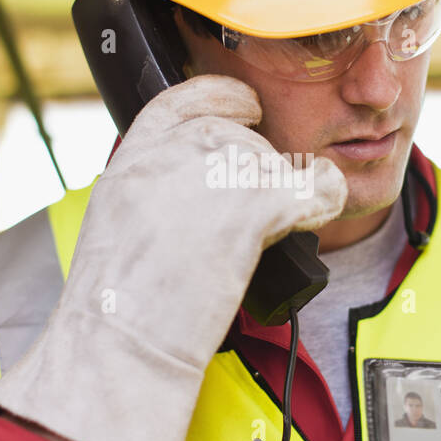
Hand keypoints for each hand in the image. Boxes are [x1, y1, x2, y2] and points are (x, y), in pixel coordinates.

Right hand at [0, 75, 346, 440]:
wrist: (119, 342)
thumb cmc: (116, 306)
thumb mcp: (119, 223)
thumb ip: (158, 191)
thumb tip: (200, 196)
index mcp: (134, 156)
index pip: (187, 99)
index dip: (225, 99)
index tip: (248, 107)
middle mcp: (174, 150)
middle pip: (243, 139)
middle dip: (258, 177)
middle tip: (246, 226)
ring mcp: (215, 171)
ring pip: (279, 167)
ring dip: (282, 200)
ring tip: (255, 246)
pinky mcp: (255, 202)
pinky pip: (316, 188)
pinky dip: (324, 201)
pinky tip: (313, 217)